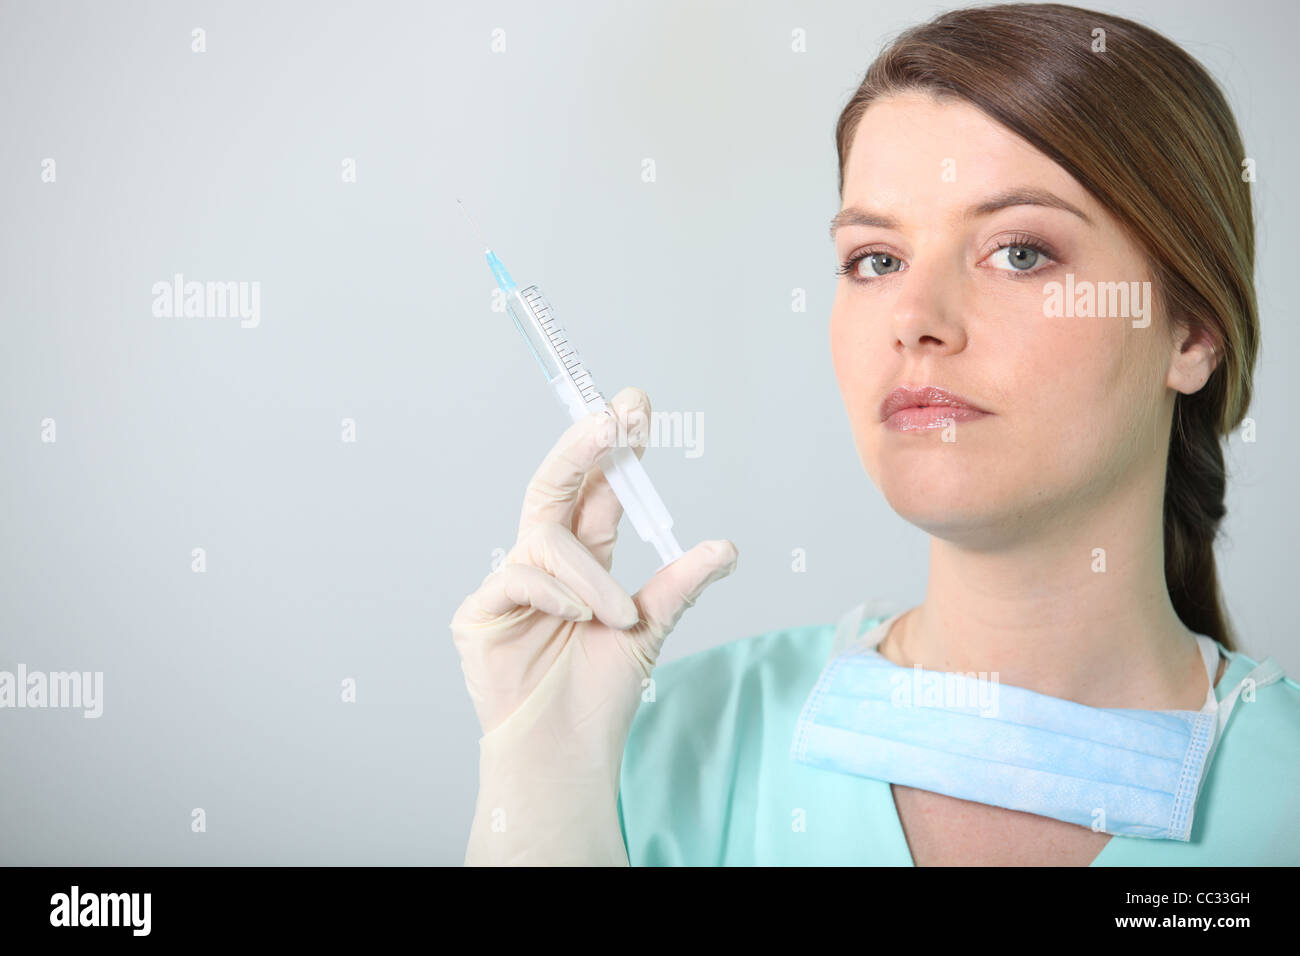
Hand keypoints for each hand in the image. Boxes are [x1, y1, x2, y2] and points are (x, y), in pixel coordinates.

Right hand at [452, 387, 737, 754]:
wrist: (564, 753)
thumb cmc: (597, 696)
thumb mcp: (648, 630)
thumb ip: (677, 585)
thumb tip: (726, 548)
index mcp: (583, 562)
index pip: (595, 492)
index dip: (613, 450)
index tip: (635, 408)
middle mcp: (543, 564)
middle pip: (555, 486)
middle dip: (585, 445)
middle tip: (616, 413)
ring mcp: (508, 586)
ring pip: (546, 538)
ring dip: (590, 574)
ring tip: (617, 617)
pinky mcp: (479, 613)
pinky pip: (518, 576)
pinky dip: (555, 593)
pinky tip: (577, 618)